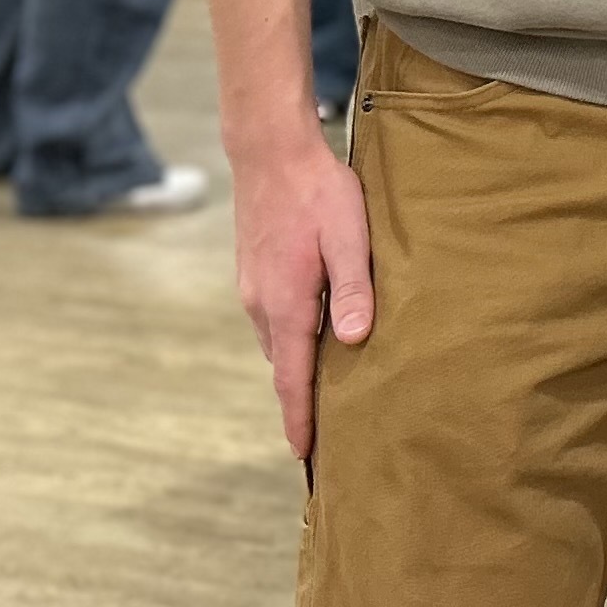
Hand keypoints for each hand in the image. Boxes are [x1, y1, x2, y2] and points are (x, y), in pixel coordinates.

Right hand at [226, 106, 371, 461]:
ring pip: (278, 343)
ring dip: (296, 369)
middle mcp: (262, 306)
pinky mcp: (253, 273)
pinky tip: (314, 337)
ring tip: (324, 393)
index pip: (292, 380)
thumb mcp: (349, 237)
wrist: (269, 150)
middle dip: (301, 402)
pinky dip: (291, 340)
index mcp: (286, 305)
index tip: (306, 456)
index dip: (301, 419)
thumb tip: (352, 340)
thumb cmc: (318, 192)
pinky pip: (273, 321)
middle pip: (284, 368)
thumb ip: (353, 288)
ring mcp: (252, 290)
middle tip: (326, 433)